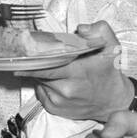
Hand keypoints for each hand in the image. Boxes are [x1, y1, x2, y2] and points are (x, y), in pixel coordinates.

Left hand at [14, 21, 128, 121]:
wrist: (114, 101)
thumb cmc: (109, 73)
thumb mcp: (112, 47)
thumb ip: (99, 30)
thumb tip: (81, 28)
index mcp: (77, 72)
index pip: (46, 65)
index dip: (31, 59)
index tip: (23, 52)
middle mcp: (66, 89)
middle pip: (39, 71)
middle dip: (37, 62)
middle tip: (38, 54)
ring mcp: (59, 101)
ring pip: (39, 80)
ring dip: (43, 72)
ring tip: (57, 68)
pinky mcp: (54, 109)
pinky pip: (41, 92)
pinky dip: (45, 85)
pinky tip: (58, 80)